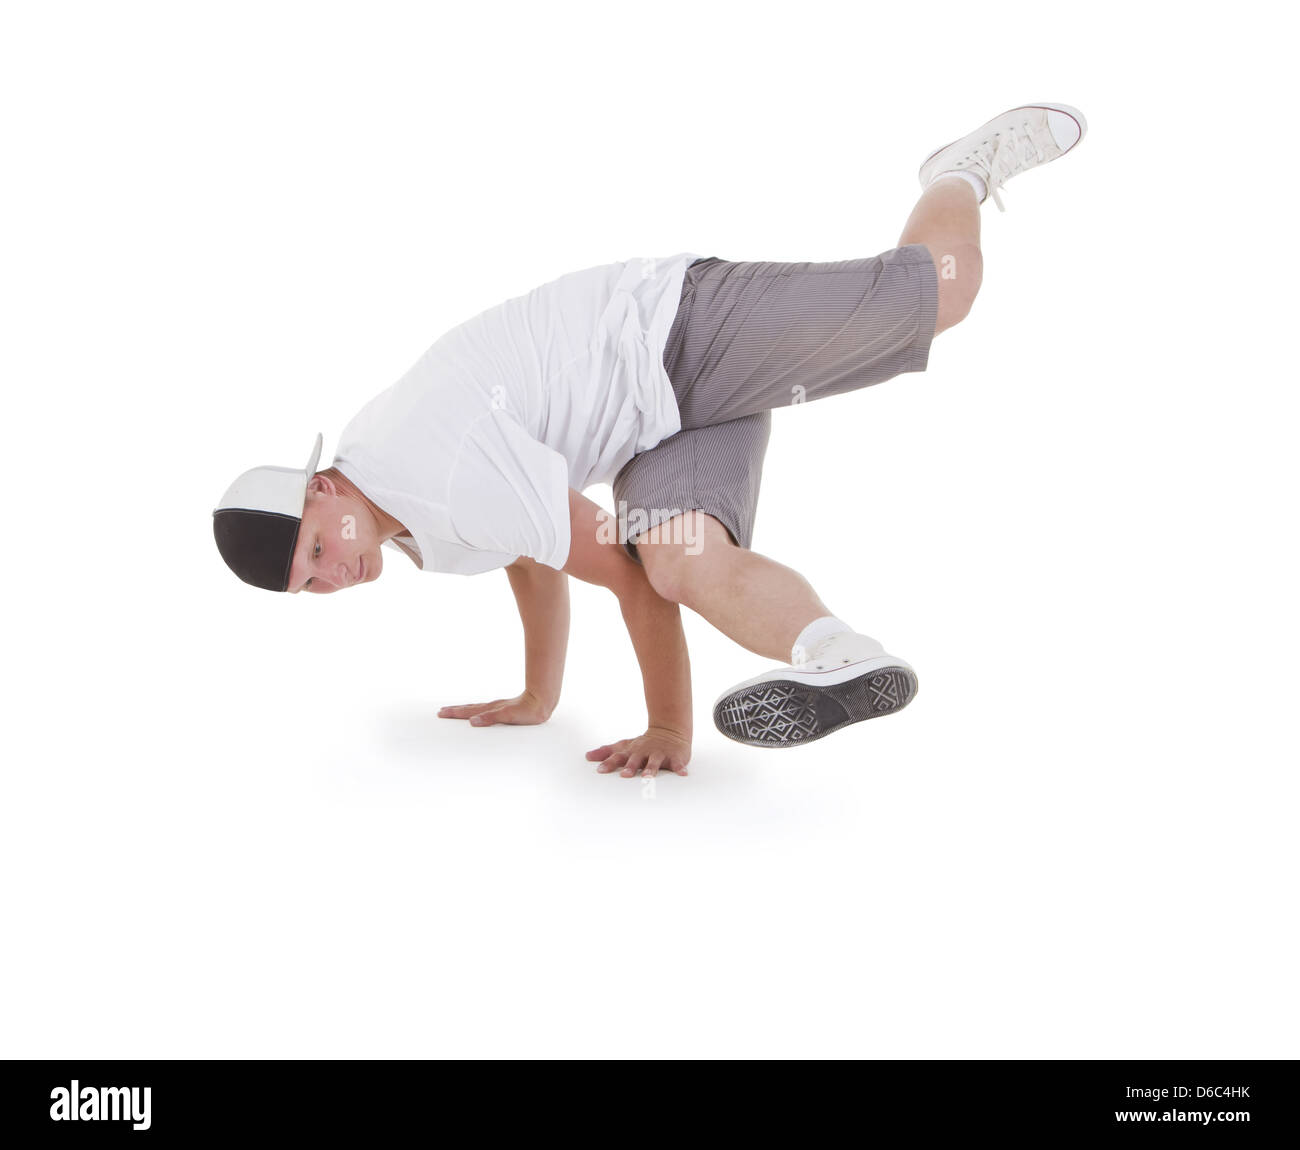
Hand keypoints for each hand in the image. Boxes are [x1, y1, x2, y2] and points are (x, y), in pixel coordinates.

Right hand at [438, 689, 552, 726]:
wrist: (542, 701)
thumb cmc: (528, 711)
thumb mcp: (508, 717)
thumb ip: (490, 718)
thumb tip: (472, 722)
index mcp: (491, 709)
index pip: (468, 711)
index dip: (454, 713)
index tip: (441, 713)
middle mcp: (492, 707)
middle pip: (469, 708)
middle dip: (454, 711)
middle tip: (441, 711)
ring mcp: (498, 707)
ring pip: (476, 708)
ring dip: (463, 709)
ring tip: (454, 710)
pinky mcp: (504, 708)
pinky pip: (485, 710)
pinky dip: (476, 711)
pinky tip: (478, 713)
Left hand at [586, 726, 690, 777]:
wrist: (669, 730)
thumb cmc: (643, 744)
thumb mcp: (625, 746)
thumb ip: (607, 752)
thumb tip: (587, 756)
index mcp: (632, 751)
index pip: (618, 757)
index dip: (609, 763)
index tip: (600, 770)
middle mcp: (644, 752)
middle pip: (636, 759)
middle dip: (631, 767)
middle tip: (624, 775)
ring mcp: (659, 753)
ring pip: (655, 761)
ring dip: (651, 769)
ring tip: (648, 777)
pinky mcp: (675, 757)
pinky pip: (678, 763)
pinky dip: (680, 768)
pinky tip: (682, 773)